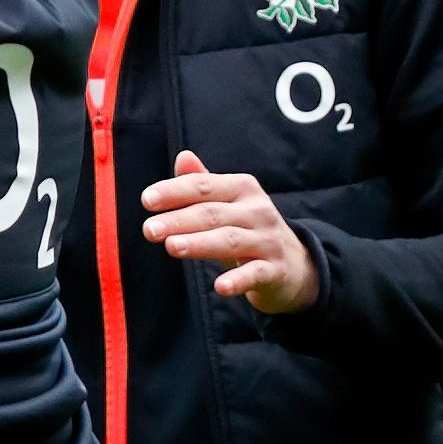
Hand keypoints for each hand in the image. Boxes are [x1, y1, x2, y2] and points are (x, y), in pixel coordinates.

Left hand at [141, 152, 319, 316]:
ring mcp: (268, 240)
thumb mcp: (228, 204)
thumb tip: (182, 156)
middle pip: (212, 213)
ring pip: (230, 240)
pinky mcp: (275, 270)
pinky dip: (237, 280)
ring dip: (199, 243)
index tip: (146, 200)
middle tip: (149, 230)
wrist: (295, 266)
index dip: (174, 191)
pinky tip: (219, 287)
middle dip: (178, 220)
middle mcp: (257, 210)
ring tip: (171, 247)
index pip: (203, 186)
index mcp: (242, 188)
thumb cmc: (249, 230)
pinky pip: (255, 274)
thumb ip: (203, 184)